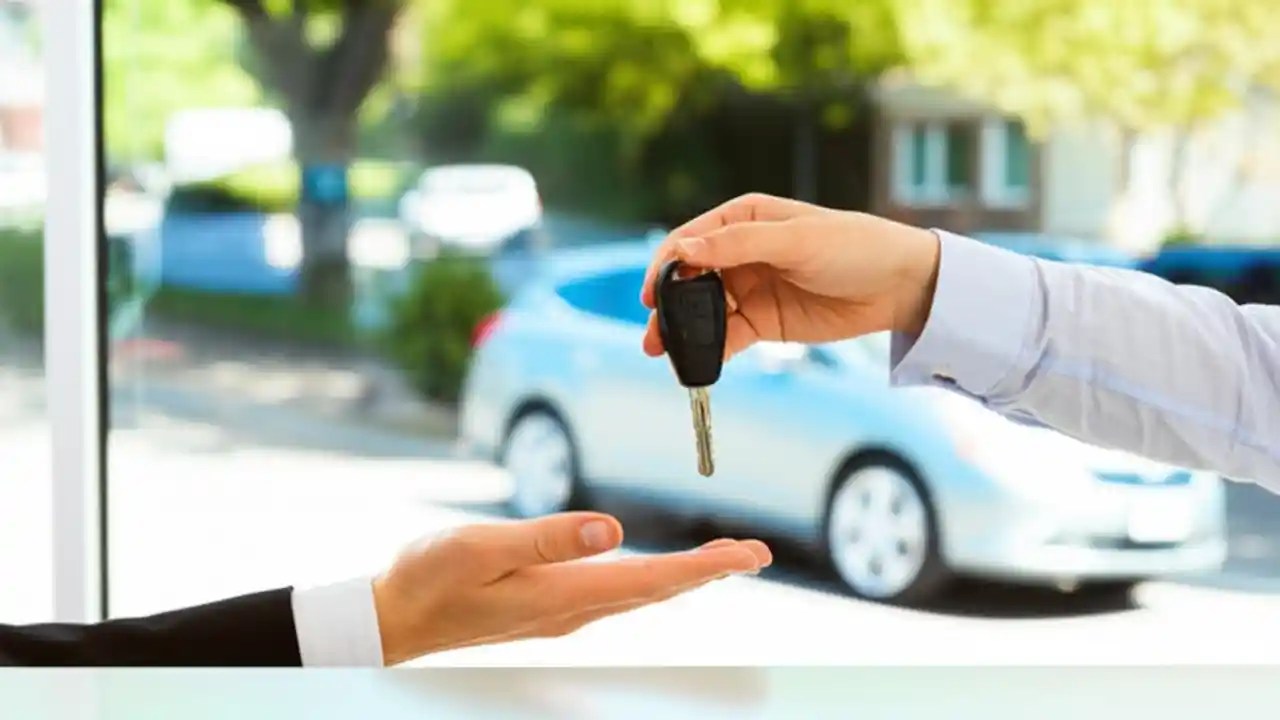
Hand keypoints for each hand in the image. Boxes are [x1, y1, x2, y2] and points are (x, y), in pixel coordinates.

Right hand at [371, 512, 770, 664]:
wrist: (396, 617)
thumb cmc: (431, 579)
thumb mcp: (483, 547)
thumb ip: (548, 538)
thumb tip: (613, 531)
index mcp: (564, 594)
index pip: (652, 579)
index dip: (705, 567)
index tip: (749, 556)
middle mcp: (572, 610)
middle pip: (656, 589)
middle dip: (709, 571)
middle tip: (754, 555)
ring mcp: (560, 612)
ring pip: (639, 593)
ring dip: (684, 575)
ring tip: (721, 561)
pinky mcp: (546, 606)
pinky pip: (615, 593)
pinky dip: (649, 579)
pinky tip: (655, 573)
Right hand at [640, 193, 940, 359]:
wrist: (900, 286)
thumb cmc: (855, 246)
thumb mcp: (796, 240)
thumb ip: (738, 245)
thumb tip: (684, 250)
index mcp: (744, 218)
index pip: (691, 240)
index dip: (667, 264)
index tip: (653, 291)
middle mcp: (740, 252)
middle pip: (689, 278)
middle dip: (667, 303)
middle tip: (653, 332)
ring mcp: (750, 288)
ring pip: (702, 310)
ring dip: (682, 330)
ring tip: (665, 351)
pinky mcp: (763, 322)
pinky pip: (727, 336)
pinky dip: (710, 350)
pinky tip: (698, 363)